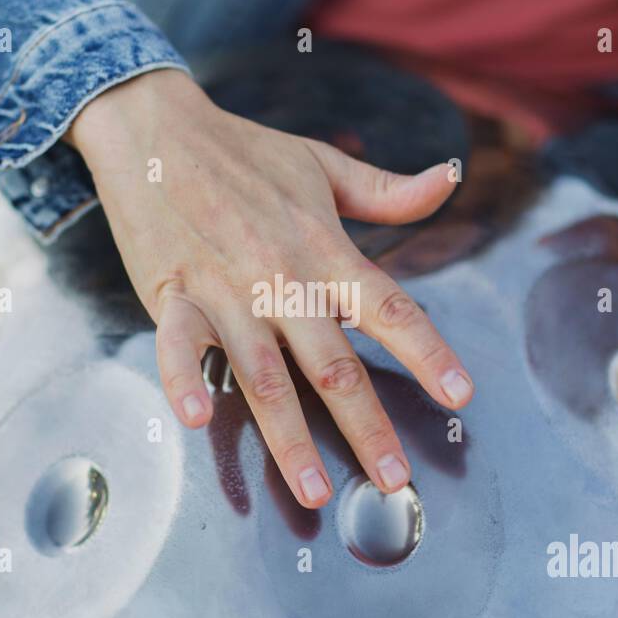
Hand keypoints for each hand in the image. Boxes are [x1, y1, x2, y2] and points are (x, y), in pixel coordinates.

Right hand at [68, 69, 474, 507]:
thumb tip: (450, 178)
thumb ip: (389, 191)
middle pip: (333, 364)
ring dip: (289, 438)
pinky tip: (194, 419)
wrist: (156, 127)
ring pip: (262, 376)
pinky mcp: (172, 296)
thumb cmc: (246, 151)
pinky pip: (177, 346)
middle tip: (394, 481)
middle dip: (366, 427)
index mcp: (324, 249)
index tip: (461, 396)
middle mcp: (282, 278)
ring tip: (316, 491)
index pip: (390, 307)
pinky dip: (183, 380)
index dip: (429, 352)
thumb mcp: (324, 164)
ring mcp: (225, 291)